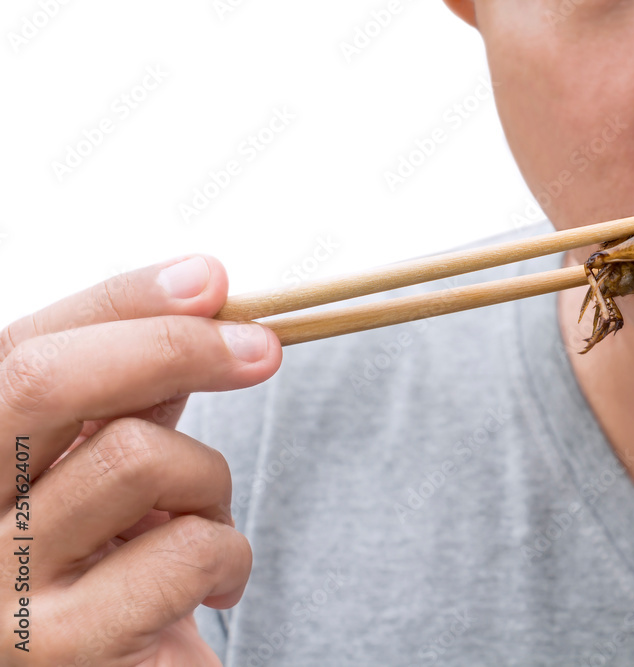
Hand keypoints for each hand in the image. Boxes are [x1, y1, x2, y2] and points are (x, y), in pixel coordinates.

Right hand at [0, 256, 280, 665]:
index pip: (19, 351)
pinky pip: (186, 549)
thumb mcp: (105, 481)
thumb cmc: (113, 580)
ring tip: (206, 525)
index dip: (120, 303)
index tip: (209, 280)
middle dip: (173, 344)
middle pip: (44, 382)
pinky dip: (231, 555)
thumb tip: (199, 299)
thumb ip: (126, 402)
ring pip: (137, 456)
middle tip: (262, 347)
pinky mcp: (58, 653)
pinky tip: (215, 587)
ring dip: (209, 481)